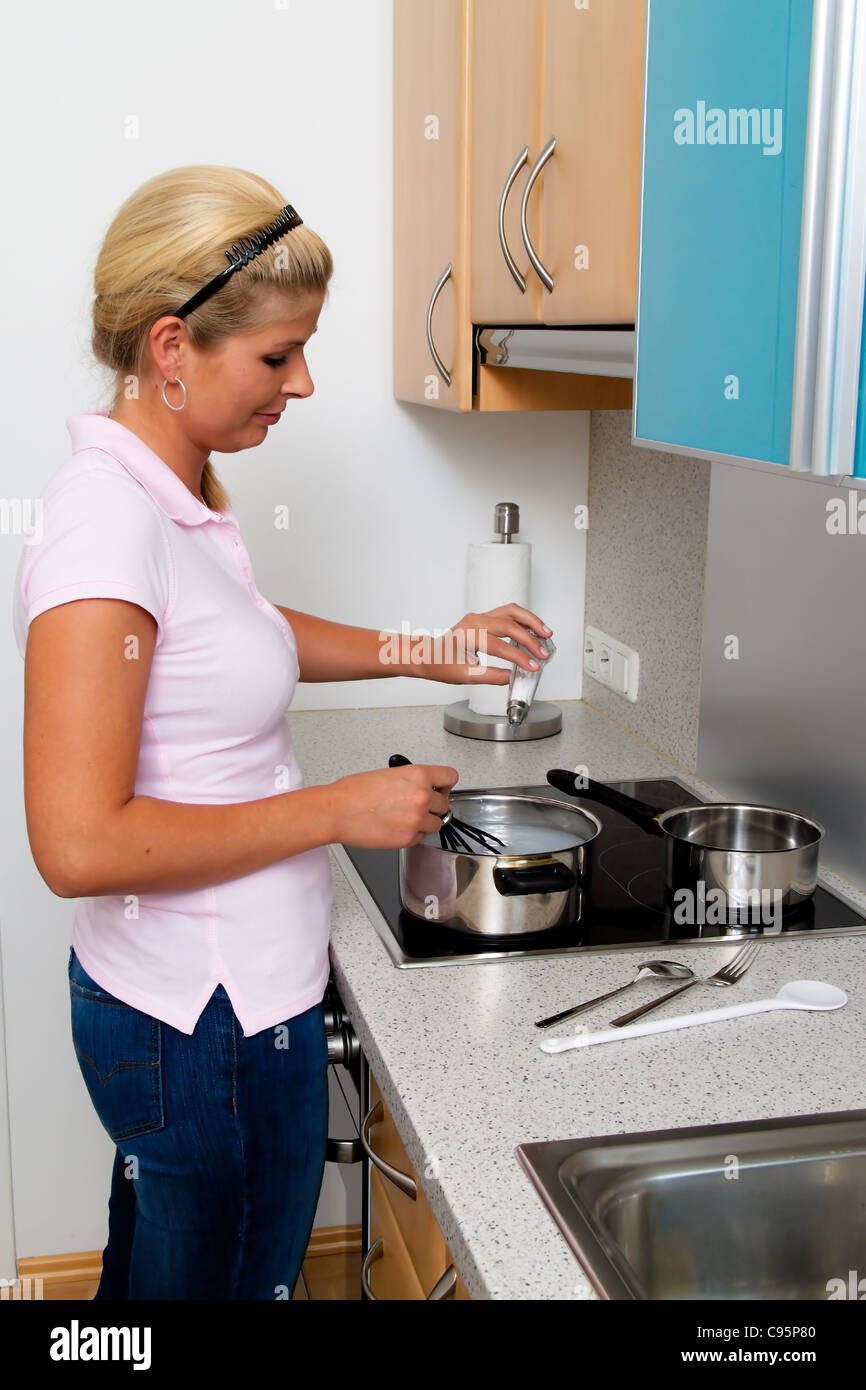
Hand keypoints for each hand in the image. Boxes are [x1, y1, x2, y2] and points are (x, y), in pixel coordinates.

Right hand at [326, 763, 458, 848]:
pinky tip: (398, 826)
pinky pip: (422, 837)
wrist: (338, 812)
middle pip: (444, 804)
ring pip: (436, 824)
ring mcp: (416, 820)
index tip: (441, 788)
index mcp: (418, 776)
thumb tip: (421, 788)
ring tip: (407, 818)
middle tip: (418, 805)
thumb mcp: (389, 774)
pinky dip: (413, 834)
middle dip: (433, 805)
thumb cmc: (354, 792)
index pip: (450, 777)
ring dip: (425, 822)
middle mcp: (421, 797)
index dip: (445, 784)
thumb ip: (411, 780)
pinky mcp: (408, 838)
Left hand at [419, 603, 553, 685]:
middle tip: (543, 653)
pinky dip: (522, 619)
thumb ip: (491, 676)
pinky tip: (533, 629)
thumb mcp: (465, 676)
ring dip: (530, 621)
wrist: (428, 655)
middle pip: (510, 624)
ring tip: (546, 632)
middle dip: (530, 639)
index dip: (520, 657)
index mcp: (469, 635)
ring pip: (511, 611)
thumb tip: (512, 678)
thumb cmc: (441, 664)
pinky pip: (507, 613)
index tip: (533, 666)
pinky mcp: (483, 618)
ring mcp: (479, 617)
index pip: (501, 646)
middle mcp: (474, 621)